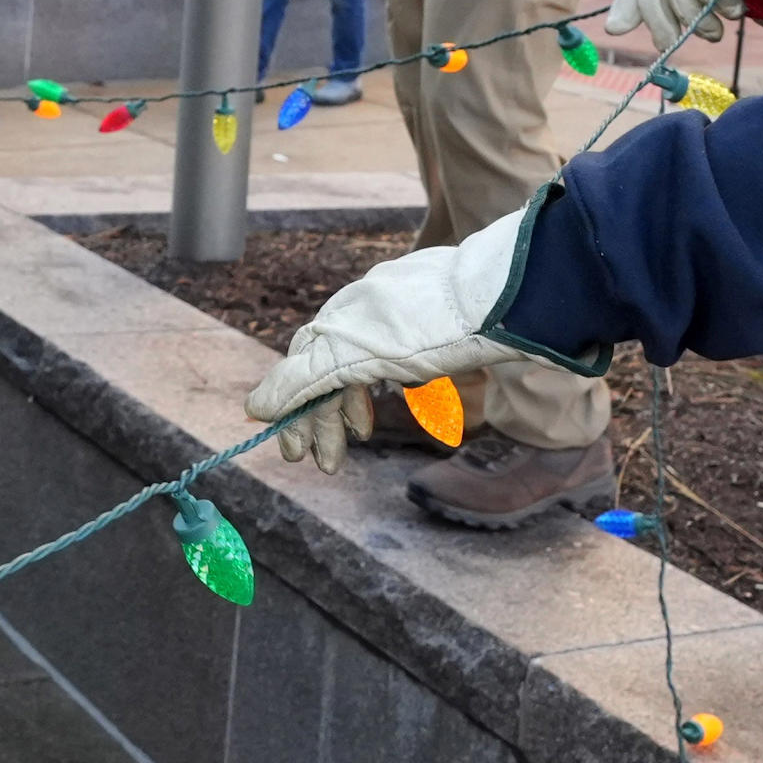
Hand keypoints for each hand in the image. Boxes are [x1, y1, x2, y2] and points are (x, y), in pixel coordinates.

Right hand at [242, 207, 537, 470]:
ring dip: (354, 404)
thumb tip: (254, 408)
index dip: (298, 415)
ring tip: (362, 436)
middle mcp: (366, 311)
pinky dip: (386, 382)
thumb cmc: (433, 327)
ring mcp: (401, 312)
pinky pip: (396, 354)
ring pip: (363, 364)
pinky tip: (401, 395)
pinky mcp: (435, 318)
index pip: (304, 370)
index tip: (298, 455)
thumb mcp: (361, 356)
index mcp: (343, 317)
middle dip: (325, 419)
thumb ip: (307, 381)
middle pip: (331, 370)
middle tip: (329, 464)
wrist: (507, 297)